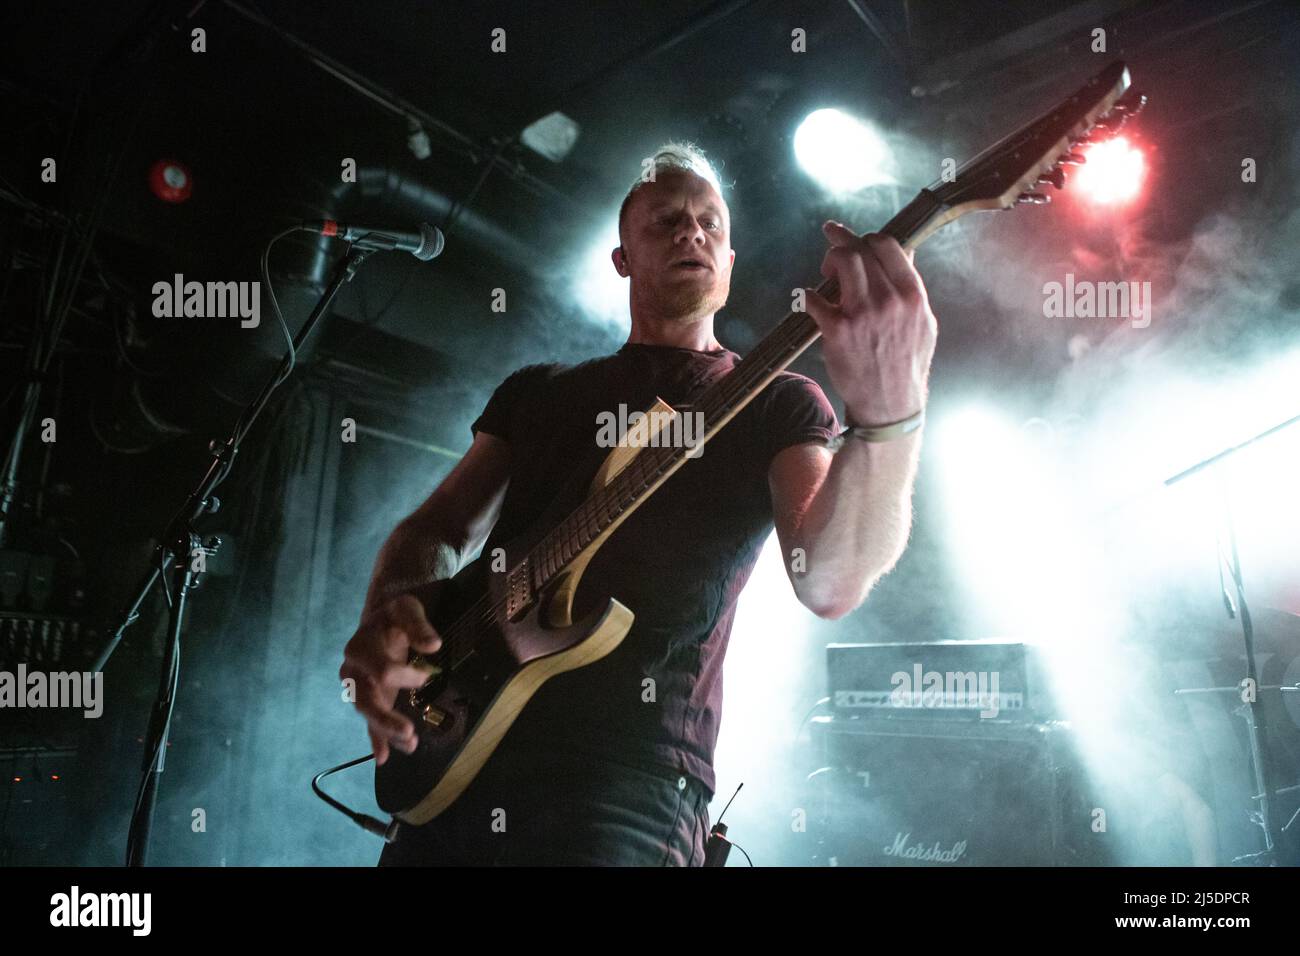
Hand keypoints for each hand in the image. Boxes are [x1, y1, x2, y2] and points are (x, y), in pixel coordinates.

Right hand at [340, 594, 442, 764]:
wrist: (381, 620)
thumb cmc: (395, 616)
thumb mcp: (407, 609)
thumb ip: (418, 625)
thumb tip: (434, 646)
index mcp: (360, 648)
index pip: (382, 671)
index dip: (406, 676)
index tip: (428, 674)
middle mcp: (353, 671)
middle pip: (366, 700)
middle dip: (386, 718)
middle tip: (408, 732)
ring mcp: (359, 688)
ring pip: (369, 714)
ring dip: (387, 732)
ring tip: (411, 745)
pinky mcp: (369, 698)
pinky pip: (370, 722)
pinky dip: (377, 740)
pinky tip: (384, 757)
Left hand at [803, 222, 936, 426]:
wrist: (890, 404)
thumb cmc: (906, 363)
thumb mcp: (923, 323)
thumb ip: (911, 289)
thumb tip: (903, 254)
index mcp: (912, 295)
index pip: (887, 245)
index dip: (866, 238)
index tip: (853, 239)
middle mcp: (889, 300)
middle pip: (860, 249)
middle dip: (841, 244)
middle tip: (831, 256)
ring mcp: (862, 314)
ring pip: (841, 261)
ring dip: (828, 261)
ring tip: (825, 275)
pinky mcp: (837, 330)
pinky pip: (814, 297)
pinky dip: (808, 296)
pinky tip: (810, 302)